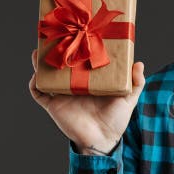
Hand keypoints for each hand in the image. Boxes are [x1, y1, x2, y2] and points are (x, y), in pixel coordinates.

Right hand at [28, 49, 144, 153]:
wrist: (103, 140)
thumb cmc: (116, 120)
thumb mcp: (129, 99)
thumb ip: (136, 83)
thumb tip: (139, 63)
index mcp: (90, 81)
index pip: (82, 60)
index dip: (78, 48)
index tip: (77, 33)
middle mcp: (75, 85)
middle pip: (62, 64)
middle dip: (55, 51)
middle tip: (53, 38)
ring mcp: (63, 94)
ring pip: (47, 75)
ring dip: (40, 63)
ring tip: (38, 51)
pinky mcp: (54, 105)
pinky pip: (39, 93)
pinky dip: (34, 84)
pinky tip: (37, 75)